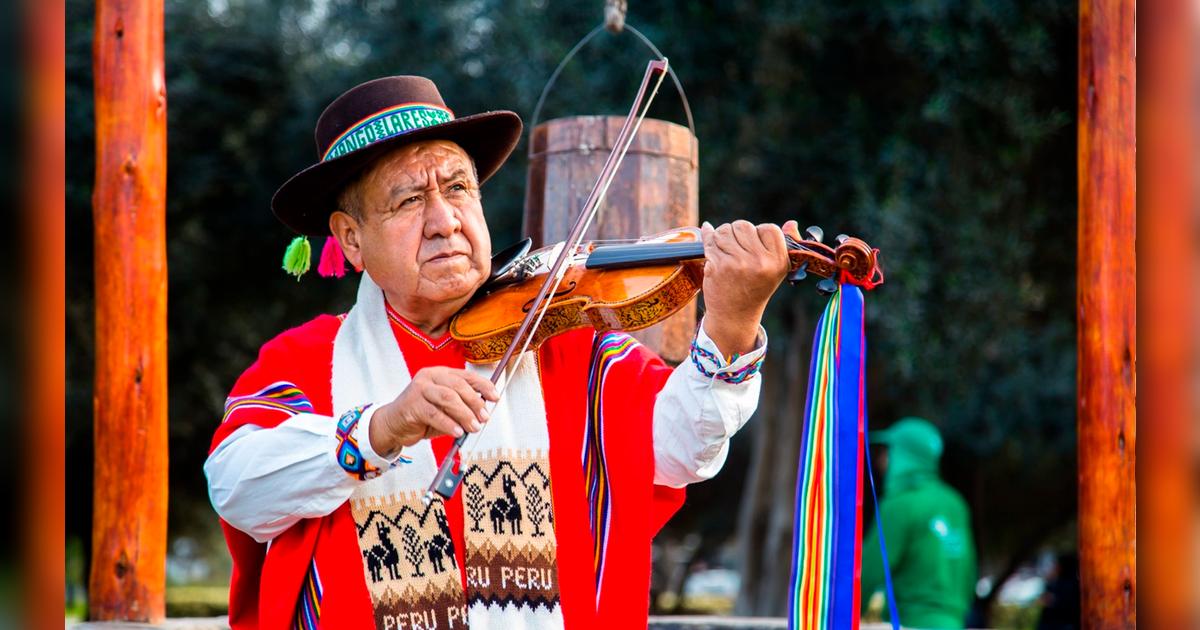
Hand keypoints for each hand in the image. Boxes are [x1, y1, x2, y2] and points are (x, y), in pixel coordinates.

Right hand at [368, 366, 498, 455]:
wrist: (393, 424)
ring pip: (448, 398)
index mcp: (440, 374)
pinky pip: (435, 414)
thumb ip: (462, 407)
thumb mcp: (446, 409)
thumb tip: (484, 411)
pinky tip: (457, 432)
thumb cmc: (422, 416)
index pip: (467, 376)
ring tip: (473, 427)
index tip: (495, 397)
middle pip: (458, 386)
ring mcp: (419, 389)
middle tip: (484, 418)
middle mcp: (430, 377)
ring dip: (464, 414)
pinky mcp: (412, 404)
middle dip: (475, 403)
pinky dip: (449, 424)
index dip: (483, 386)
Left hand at [700, 220, 799, 356]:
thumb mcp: (776, 270)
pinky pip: (710, 241)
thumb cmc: (755, 289)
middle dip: (737, 234)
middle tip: (737, 251)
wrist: (735, 316)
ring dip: (721, 238)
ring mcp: (738, 263)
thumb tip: (792, 223)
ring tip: (726, 253)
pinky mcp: (718, 265)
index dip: (759, 234)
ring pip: (724, 230)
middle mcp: (760, 261)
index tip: (754, 247)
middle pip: (744, 226)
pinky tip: (713, 252)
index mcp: (778, 261)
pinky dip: (708, 242)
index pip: (769, 228)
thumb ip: (783, 244)